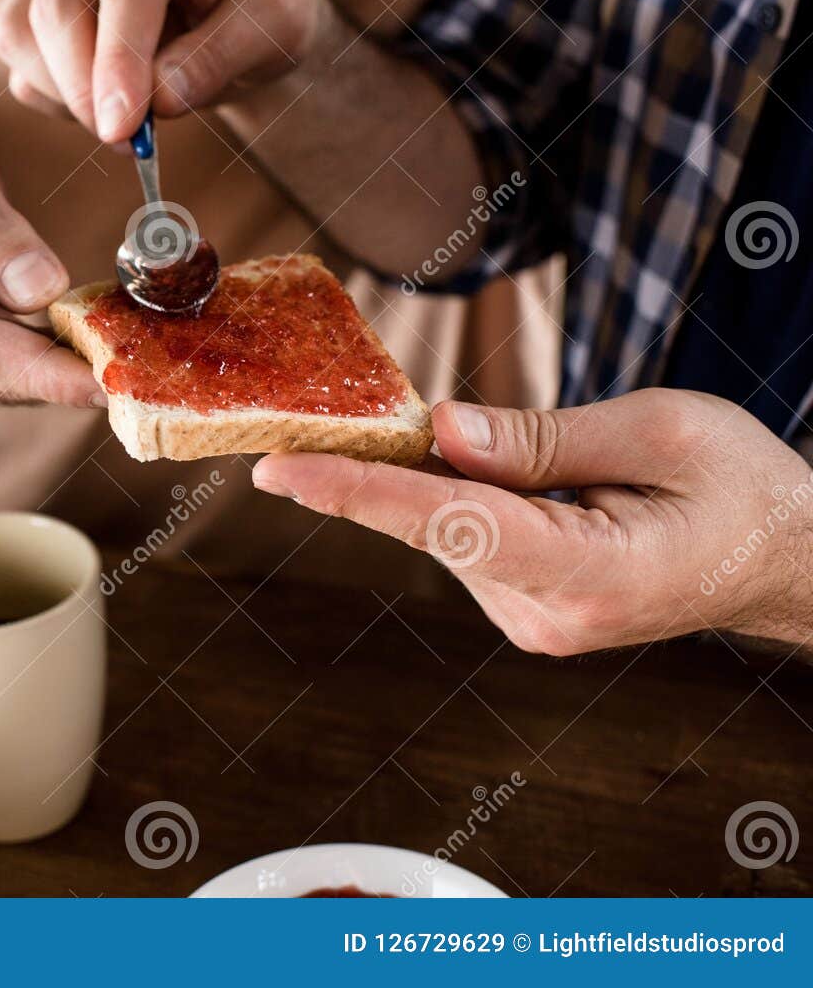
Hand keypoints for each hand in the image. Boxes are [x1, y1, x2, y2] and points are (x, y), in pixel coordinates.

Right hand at [0, 0, 324, 142]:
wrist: (237, 11)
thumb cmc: (257, 3)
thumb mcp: (273, 23)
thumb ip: (220, 56)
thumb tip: (158, 100)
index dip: (119, 60)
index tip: (124, 127)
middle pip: (57, 9)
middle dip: (84, 88)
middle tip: (129, 143)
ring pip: (22, 38)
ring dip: (68, 98)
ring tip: (134, 123)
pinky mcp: (33, 15)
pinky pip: (22, 70)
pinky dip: (59, 104)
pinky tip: (110, 105)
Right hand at [0, 118, 101, 407]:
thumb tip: (45, 291)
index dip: (48, 374)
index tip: (112, 381)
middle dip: (72, 370)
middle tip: (146, 353)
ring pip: (5, 385)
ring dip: (60, 366)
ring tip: (113, 331)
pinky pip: (0, 380)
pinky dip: (42, 361)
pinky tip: (71, 330)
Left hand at [252, 389, 812, 654]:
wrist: (789, 558)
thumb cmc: (743, 488)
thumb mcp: (660, 432)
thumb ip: (543, 438)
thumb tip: (442, 429)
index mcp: (593, 573)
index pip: (450, 523)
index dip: (358, 490)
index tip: (280, 467)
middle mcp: (548, 615)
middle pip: (435, 524)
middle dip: (379, 466)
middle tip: (314, 419)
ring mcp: (534, 623)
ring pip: (446, 530)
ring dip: (437, 478)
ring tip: (510, 443)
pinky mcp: (527, 612)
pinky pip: (467, 541)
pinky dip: (456, 499)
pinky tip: (495, 471)